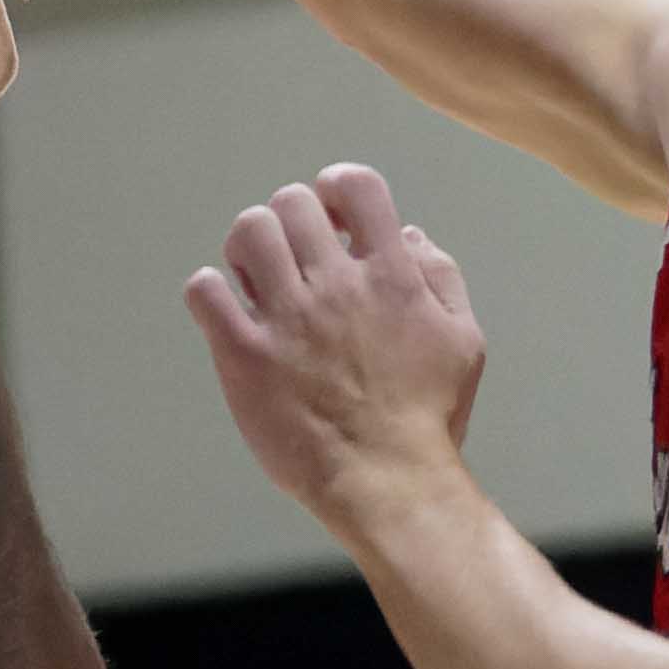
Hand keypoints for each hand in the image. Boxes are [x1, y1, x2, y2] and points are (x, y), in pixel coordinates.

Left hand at [186, 164, 487, 533]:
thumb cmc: (427, 417)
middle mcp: (337, 288)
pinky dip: (210, 292)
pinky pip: (205, 290)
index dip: (337, 188)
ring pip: (247, 232)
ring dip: (246, 248)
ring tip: (257, 281)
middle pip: (291, 203)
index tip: (334, 219)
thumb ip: (440, 278)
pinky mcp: (244, 355)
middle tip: (292, 260)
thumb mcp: (463, 341)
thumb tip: (409, 233)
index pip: (357, 185)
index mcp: (392, 278)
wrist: (389, 484)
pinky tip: (228, 314)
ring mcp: (288, 319)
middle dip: (289, 222)